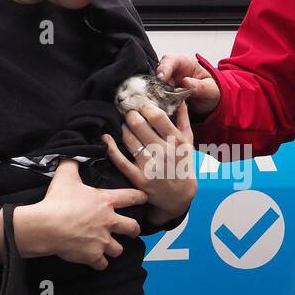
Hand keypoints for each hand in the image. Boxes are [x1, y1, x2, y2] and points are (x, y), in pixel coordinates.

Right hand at [13, 157, 148, 269]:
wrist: (47, 226)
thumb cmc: (58, 200)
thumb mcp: (65, 176)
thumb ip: (71, 164)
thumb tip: (71, 154)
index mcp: (106, 202)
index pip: (132, 197)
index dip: (140, 197)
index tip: (145, 198)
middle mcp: (109, 222)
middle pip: (133, 228)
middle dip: (134, 230)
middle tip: (132, 230)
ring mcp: (102, 241)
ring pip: (118, 250)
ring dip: (114, 249)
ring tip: (109, 247)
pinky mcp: (93, 255)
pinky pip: (102, 264)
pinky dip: (99, 263)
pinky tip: (95, 260)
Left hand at [102, 97, 196, 221]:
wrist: (179, 196)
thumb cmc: (183, 164)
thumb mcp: (188, 142)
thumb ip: (184, 119)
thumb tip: (180, 98)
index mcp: (176, 141)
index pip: (157, 116)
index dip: (145, 107)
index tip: (141, 106)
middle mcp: (164, 153)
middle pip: (139, 125)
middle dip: (130, 115)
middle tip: (129, 113)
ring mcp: (150, 166)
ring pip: (129, 140)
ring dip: (123, 128)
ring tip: (124, 125)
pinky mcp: (138, 178)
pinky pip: (120, 161)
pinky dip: (110, 147)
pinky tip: (105, 138)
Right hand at [155, 53, 220, 117]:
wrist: (210, 103)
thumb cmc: (211, 92)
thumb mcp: (210, 90)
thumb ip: (199, 86)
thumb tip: (186, 82)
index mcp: (186, 63)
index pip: (171, 59)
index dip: (164, 67)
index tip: (162, 77)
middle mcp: (175, 70)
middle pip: (159, 70)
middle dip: (158, 81)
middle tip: (161, 92)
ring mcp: (168, 81)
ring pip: (155, 83)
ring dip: (157, 91)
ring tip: (163, 100)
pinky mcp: (165, 92)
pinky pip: (157, 94)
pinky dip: (157, 98)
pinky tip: (161, 104)